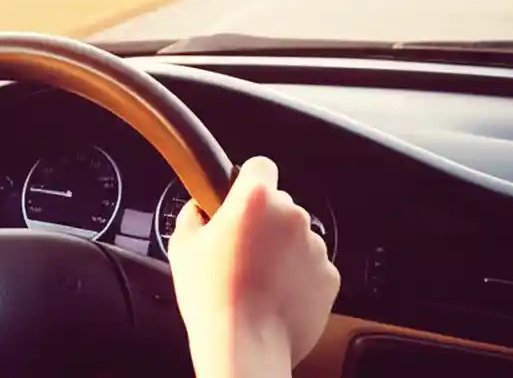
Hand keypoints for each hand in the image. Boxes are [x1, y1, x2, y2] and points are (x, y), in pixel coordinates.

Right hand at [168, 156, 338, 377]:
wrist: (245, 347)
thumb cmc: (212, 298)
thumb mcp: (183, 246)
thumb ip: (193, 214)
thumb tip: (200, 208)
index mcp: (255, 199)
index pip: (261, 165)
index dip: (249, 180)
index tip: (240, 197)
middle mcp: (291, 215)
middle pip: (279, 204)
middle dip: (263, 222)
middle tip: (240, 251)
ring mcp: (315, 246)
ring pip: (296, 237)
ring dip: (282, 250)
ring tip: (257, 280)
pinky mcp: (330, 276)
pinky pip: (311, 266)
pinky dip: (298, 276)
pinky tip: (275, 295)